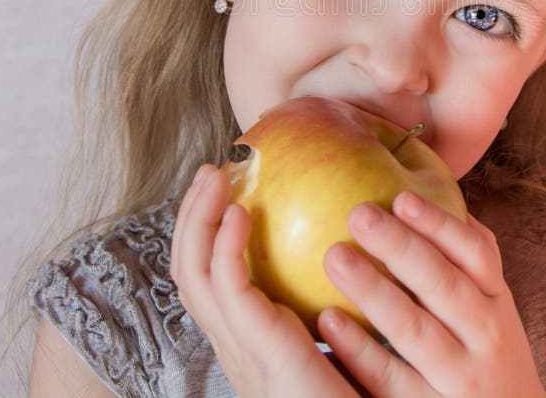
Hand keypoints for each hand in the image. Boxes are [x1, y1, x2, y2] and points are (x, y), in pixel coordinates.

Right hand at [170, 165, 357, 397]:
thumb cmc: (359, 392)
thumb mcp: (333, 333)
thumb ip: (324, 295)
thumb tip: (343, 235)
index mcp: (244, 338)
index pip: (204, 278)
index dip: (203, 230)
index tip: (221, 186)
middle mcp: (231, 342)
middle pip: (186, 270)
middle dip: (191, 215)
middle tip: (211, 170)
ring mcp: (239, 349)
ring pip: (194, 275)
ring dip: (200, 219)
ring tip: (217, 176)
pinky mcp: (260, 350)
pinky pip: (230, 289)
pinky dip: (227, 246)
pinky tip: (243, 212)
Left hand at [317, 192, 545, 396]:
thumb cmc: (482, 347)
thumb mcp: (487, 304)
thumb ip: (463, 256)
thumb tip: (428, 187)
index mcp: (494, 300)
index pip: (476, 254)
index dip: (440, 225)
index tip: (401, 198)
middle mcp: (485, 336)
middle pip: (444, 285)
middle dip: (401, 247)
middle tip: (357, 213)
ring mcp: (459, 378)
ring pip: (416, 331)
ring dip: (374, 292)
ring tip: (334, 256)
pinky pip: (391, 381)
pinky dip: (360, 350)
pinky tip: (329, 320)